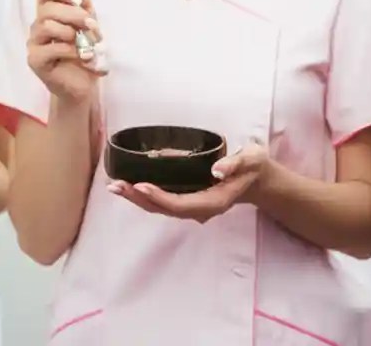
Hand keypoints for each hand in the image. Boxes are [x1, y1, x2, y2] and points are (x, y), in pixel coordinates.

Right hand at [27, 0, 104, 104]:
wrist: (83, 86)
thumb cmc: (84, 54)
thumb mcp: (89, 28)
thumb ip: (86, 9)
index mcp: (50, 14)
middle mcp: (38, 26)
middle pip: (47, 8)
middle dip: (74, 14)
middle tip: (91, 25)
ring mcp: (34, 43)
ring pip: (46, 25)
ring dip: (71, 31)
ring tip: (86, 42)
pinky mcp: (35, 60)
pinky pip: (50, 48)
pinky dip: (70, 49)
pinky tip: (82, 56)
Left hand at [108, 142, 269, 223]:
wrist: (255, 178)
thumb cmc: (252, 167)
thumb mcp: (251, 160)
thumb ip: (236, 164)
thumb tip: (216, 170)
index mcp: (214, 202)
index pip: (182, 204)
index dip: (160, 198)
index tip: (140, 186)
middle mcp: (200, 209)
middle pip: (165, 209)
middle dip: (139, 199)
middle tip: (116, 186)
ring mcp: (192, 206)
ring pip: (161, 207)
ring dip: (137, 198)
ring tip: (115, 186)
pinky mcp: (187, 199)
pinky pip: (163, 201)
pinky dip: (144, 194)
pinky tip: (129, 185)